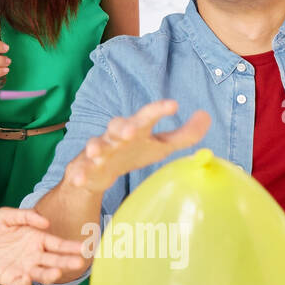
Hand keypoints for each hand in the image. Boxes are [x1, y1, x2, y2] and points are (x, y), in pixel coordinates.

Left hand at [0, 208, 86, 284]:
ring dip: (50, 274)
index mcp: (36, 238)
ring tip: (56, 272)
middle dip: (67, 261)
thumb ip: (24, 215)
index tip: (84, 247)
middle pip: (55, 260)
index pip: (57, 243)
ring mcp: (24, 268)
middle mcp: (34, 255)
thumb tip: (46, 222)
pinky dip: (25, 283)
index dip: (70, 246)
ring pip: (42, 274)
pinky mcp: (10, 278)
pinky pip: (21, 284)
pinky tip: (26, 278)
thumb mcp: (4, 215)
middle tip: (79, 262)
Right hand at [63, 100, 210, 196]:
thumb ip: (185, 134)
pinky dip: (78, 174)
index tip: (174, 105)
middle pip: (117, 127)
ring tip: (95, 151)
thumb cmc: (132, 152)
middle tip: (131, 130)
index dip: (158, 110)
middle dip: (122, 127)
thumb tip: (206, 115)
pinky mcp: (84, 168)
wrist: (97, 171)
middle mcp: (115, 137)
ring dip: (95, 147)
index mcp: (135, 130)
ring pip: (95, 145)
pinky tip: (78, 179)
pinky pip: (80, 170)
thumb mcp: (160, 145)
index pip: (147, 116)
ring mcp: (98, 152)